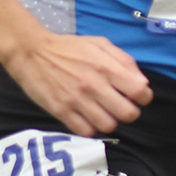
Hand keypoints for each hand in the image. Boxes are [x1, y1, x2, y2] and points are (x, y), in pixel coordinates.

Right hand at [1, 32, 148, 136]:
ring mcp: (76, 100)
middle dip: (130, 112)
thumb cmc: (68, 48)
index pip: (140, 92)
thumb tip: (142, 82)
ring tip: (103, 113)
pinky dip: (90, 127)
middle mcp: (93, 85)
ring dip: (110, 121)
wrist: (31, 52)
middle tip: (121, 107)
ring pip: (108, 126)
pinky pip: (85, 131)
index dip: (144, 97)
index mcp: (105, 67)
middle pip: (128, 114)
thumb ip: (124, 60)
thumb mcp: (99, 43)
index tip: (137, 96)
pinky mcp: (61, 111)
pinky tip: (88, 117)